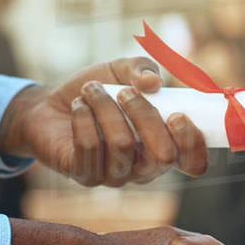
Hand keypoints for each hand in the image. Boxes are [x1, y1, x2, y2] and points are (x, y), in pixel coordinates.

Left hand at [0, 58, 208, 186]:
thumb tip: (153, 83)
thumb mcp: (121, 70)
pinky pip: (91, 148)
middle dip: (145, 116)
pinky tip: (77, 106)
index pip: (194, 162)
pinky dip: (83, 118)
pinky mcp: (85, 176)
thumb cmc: (96, 91)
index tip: (176, 114)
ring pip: (123, 146)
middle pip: (163, 156)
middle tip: (124, 92)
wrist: (50, 106)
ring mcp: (115, 176)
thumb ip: (142, 69)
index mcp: (163, 146)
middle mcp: (143, 168)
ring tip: (90, 90)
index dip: (192, 144)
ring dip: (106, 109)